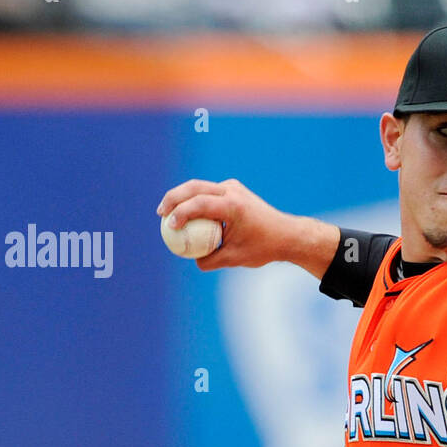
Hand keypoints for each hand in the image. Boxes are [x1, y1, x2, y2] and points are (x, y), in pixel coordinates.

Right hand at [156, 178, 336, 274]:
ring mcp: (233, 187)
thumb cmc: (263, 248)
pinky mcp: (233, 189)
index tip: (168, 226)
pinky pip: (208, 192)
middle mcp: (232, 191)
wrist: (286, 234)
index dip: (180, 213)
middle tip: (160, 213)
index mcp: (233, 206)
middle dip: (173, 198)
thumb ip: (210, 260)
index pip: (199, 204)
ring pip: (199, 186)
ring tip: (167, 212)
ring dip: (182, 196)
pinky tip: (185, 213)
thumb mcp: (235, 259)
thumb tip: (191, 259)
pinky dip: (194, 199)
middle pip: (194, 188)